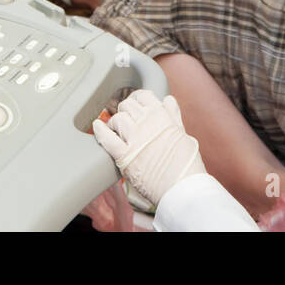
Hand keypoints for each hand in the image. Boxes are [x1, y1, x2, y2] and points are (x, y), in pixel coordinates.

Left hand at [93, 90, 205, 205]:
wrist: (183, 188)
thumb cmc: (187, 164)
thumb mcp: (184, 134)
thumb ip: (173, 115)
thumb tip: (167, 100)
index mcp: (162, 115)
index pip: (143, 96)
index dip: (137, 100)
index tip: (135, 106)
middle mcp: (147, 123)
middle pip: (127, 106)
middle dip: (125, 112)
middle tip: (126, 121)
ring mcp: (135, 139)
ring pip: (117, 119)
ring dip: (115, 123)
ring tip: (117, 130)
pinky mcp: (125, 156)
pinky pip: (107, 139)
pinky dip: (100, 131)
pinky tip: (97, 126)